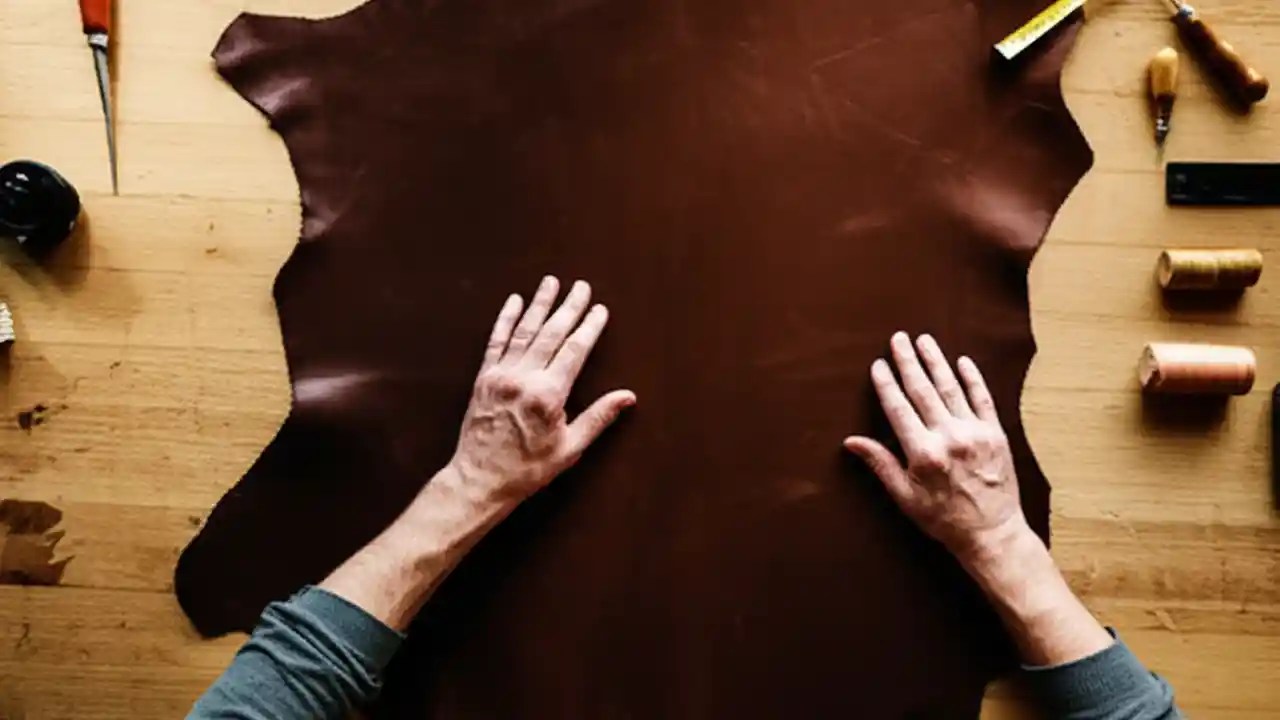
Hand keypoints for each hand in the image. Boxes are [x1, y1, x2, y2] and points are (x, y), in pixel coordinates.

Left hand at [449, 276, 636, 506]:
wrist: (480, 479)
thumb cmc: (528, 469)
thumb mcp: (570, 448)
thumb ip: (598, 418)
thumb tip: (627, 396)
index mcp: (548, 395)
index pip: (575, 350)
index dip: (589, 327)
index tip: (600, 309)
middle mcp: (524, 379)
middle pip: (551, 333)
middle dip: (569, 307)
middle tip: (581, 286)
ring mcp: (501, 375)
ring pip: (524, 330)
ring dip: (539, 304)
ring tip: (551, 282)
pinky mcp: (483, 378)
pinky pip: (496, 341)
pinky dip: (505, 319)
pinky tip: (514, 302)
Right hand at [843, 332, 1029, 563]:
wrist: (991, 534)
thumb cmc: (943, 519)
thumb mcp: (904, 497)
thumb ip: (880, 463)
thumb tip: (851, 441)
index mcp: (923, 453)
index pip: (899, 408)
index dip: (886, 383)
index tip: (878, 364)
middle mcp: (949, 437)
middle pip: (923, 390)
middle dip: (908, 362)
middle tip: (898, 338)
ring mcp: (975, 433)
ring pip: (951, 388)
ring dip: (936, 361)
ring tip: (924, 340)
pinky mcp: (996, 434)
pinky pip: (983, 399)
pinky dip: (972, 378)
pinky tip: (962, 361)